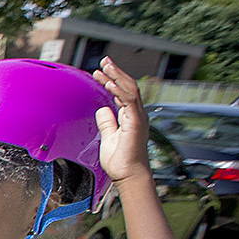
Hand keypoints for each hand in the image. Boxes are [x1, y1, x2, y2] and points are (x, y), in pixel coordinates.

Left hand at [91, 57, 149, 185]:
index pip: (122, 93)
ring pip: (130, 91)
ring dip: (117, 77)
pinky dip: (119, 91)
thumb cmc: (120, 161)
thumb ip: (107, 122)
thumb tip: (102, 110)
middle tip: (104, 61)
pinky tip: (109, 84)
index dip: (112, 81)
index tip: (100, 72)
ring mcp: (138, 118)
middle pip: (127, 87)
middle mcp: (136, 115)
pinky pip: (129, 103)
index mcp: (130, 117)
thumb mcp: (109, 137)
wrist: (129, 176)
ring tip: (105, 66)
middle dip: (116, 73)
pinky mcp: (136, 123)